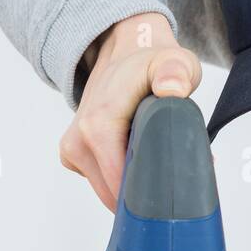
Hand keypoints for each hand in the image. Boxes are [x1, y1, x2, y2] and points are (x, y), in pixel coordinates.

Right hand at [58, 11, 202, 211]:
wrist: (123, 52)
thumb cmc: (150, 62)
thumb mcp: (174, 62)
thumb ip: (177, 73)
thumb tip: (172, 89)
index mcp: (98, 126)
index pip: (119, 186)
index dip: (148, 198)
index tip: (173, 198)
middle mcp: (78, 141)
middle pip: (114, 195)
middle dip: (146, 195)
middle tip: (175, 179)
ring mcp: (73, 151)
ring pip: (109, 193)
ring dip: (135, 188)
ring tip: (159, 166)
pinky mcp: (73, 157)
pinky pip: (102, 183)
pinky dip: (122, 179)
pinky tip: (139, 160)